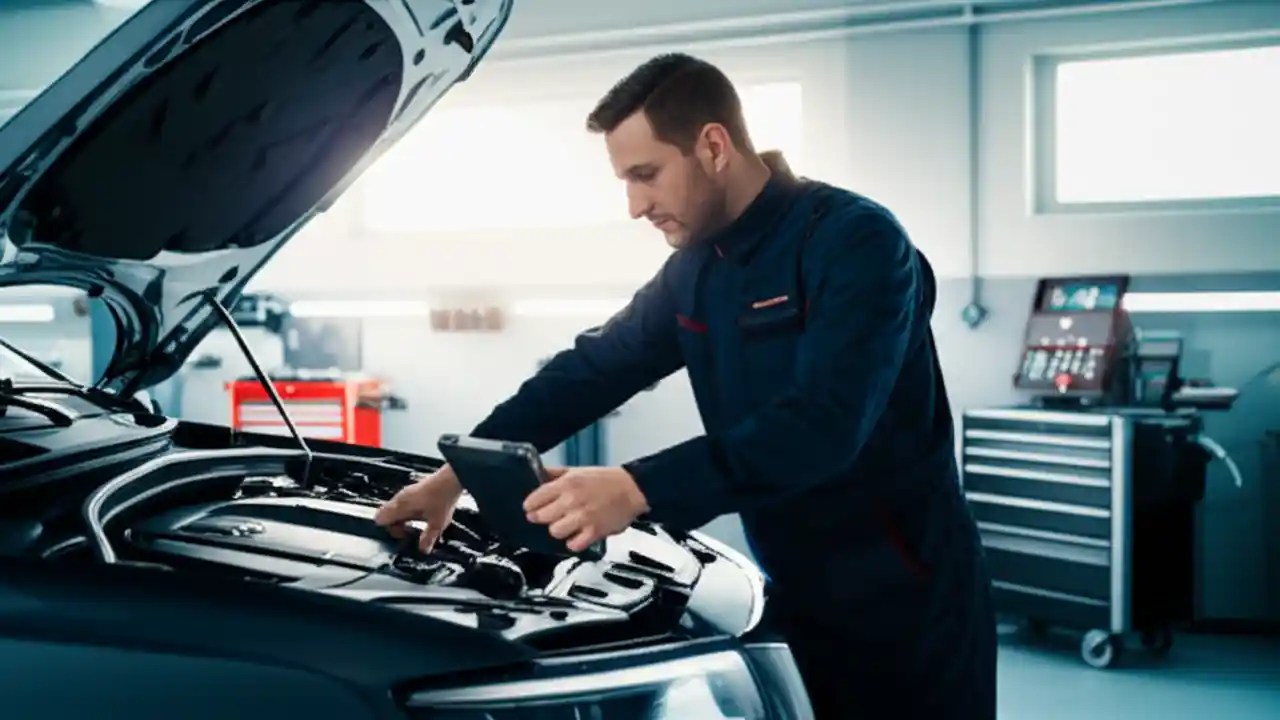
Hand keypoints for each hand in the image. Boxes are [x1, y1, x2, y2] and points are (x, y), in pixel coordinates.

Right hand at [373, 465, 461, 552]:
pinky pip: (403, 503)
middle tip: (409, 531)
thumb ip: (428, 538)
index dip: (390, 530)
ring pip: (395, 508)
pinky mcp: (413, 489)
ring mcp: (405, 492)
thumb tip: (423, 550)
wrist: (451, 479)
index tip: (404, 534)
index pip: (379, 520)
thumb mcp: (437, 524)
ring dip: (403, 517)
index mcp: (399, 508)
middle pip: (386, 514)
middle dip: (395, 525)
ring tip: (418, 522)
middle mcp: (399, 499)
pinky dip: (408, 510)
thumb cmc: (442, 500)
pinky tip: (423, 513)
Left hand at [523, 466, 649, 552]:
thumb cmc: (606, 480)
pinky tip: (576, 535)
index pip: (535, 498)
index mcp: (567, 483)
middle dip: (542, 518)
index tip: (530, 508)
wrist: (632, 489)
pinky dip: (573, 542)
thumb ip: (555, 474)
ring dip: (558, 530)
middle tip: (548, 516)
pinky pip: (573, 544)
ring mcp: (583, 517)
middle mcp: (572, 500)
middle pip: (541, 517)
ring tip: (565, 525)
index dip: (530, 505)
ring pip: (554, 531)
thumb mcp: (577, 471)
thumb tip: (537, 473)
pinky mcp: (594, 532)